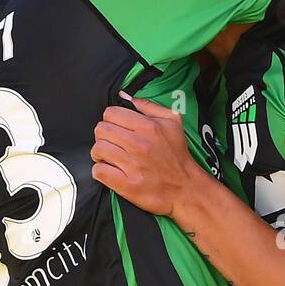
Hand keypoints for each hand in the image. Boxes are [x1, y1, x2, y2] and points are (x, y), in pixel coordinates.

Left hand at [91, 93, 199, 217]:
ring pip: (98, 149)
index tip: (116, 128)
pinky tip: (109, 170)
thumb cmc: (178, 156)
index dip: (111, 119)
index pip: (111, 113)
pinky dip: (100, 170)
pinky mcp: (127, 184)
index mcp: (148, 127)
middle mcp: (139, 144)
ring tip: (108, 157)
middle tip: (112, 143)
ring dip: (100, 153)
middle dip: (104, 135)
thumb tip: (126, 96)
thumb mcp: (172, 122)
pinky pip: (99, 171)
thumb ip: (149, 106)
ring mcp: (132, 165)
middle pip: (101, 130)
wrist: (186, 188)